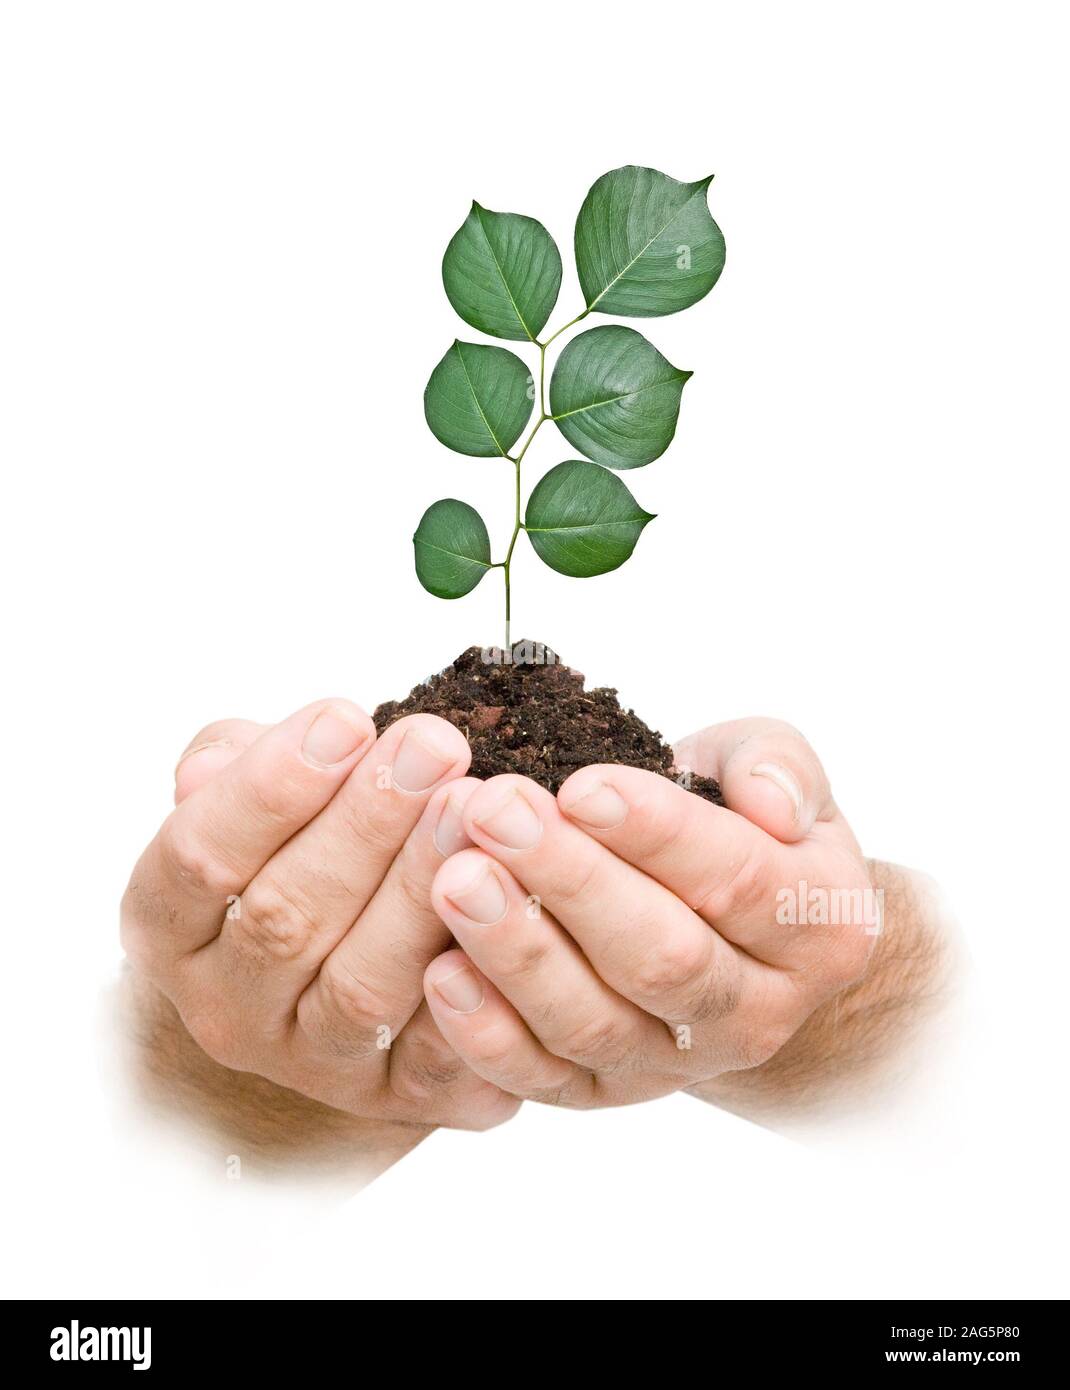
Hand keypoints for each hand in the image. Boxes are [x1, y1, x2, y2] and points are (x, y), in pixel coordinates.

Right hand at [120, 701, 520, 1131]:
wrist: (322, 987)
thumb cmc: (289, 861)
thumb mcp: (245, 801)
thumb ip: (231, 769)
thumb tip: (231, 758)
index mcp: (171, 929)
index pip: (199, 859)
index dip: (270, 787)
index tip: (346, 717)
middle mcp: (228, 1008)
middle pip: (285, 919)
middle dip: (366, 824)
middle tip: (435, 745)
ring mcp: (311, 1063)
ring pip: (360, 987)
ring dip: (420, 894)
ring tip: (473, 809)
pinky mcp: (397, 1099)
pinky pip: (436, 1058)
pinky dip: (474, 991)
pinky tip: (511, 910)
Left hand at [421, 718, 881, 1108]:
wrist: (728, 927)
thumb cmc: (737, 822)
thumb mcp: (773, 771)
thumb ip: (780, 767)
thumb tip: (771, 803)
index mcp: (818, 926)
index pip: (738, 880)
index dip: (658, 833)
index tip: (581, 785)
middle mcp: (757, 1011)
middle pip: (662, 958)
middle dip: (571, 882)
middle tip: (493, 812)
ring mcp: (678, 1064)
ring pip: (596, 1023)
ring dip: (519, 953)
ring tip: (454, 879)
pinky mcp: (603, 1091)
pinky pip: (544, 1076)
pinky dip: (488, 1035)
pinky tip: (440, 973)